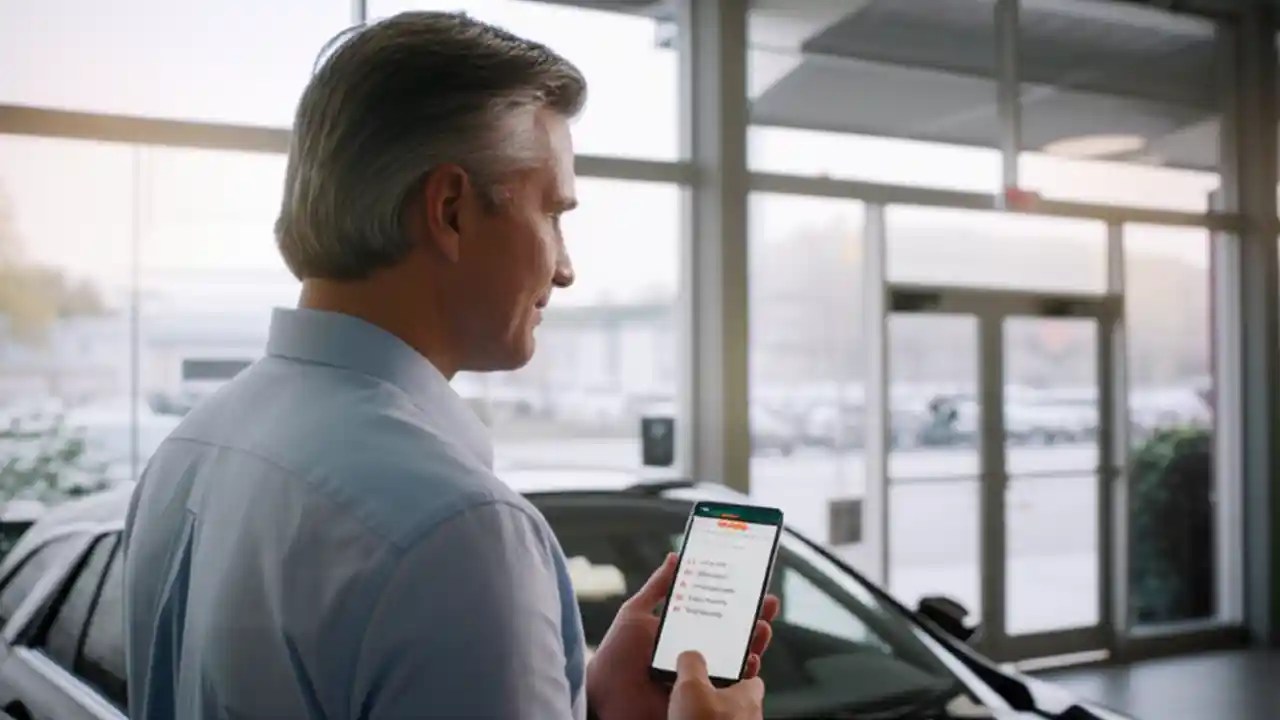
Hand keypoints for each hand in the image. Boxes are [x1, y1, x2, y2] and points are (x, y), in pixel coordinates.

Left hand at [586, 552, 779, 719]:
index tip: (755, 587)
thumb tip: (675, 557)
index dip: (738, 603)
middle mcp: (698, 657)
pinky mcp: (703, 701)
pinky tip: (751, 661)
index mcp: (684, 635)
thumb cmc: (615, 657)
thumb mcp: (635, 613)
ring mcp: (702, 680)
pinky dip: (746, 677)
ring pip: (740, 663)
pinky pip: (732, 691)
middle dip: (756, 621)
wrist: (604, 697)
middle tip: (767, 605)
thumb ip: (657, 587)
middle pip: (736, 638)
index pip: (719, 617)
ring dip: (755, 645)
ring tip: (762, 628)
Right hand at [669, 651, 763, 719]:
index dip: (740, 670)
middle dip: (723, 694)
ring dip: (714, 714)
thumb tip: (689, 656)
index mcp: (748, 697)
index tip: (728, 664)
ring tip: (691, 710)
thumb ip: (692, 664)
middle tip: (703, 688)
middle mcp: (750, 719)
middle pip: (740, 700)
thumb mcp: (691, 686)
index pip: (754, 679)